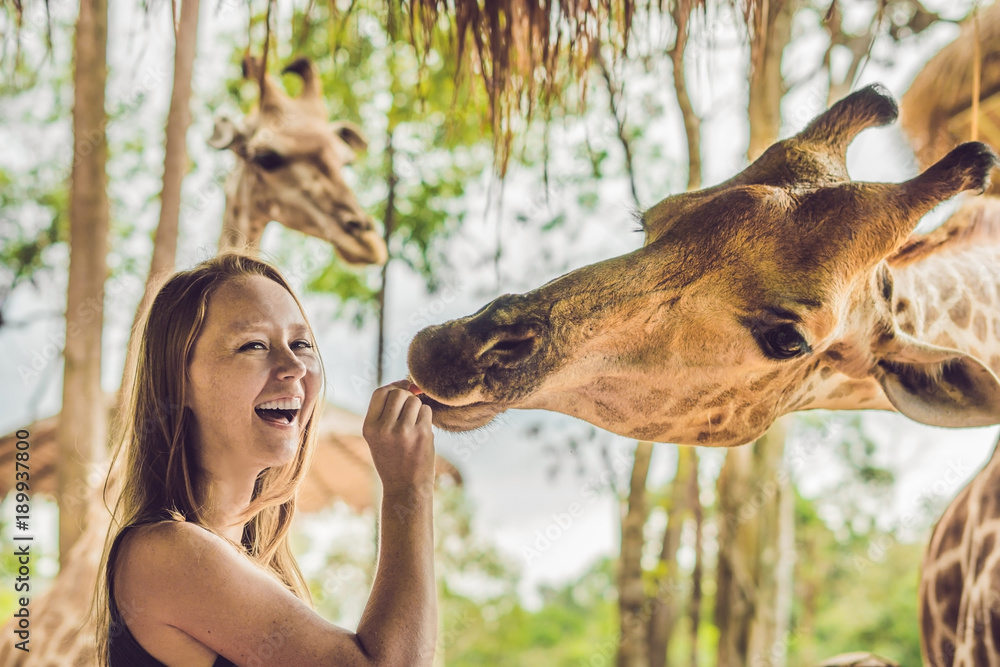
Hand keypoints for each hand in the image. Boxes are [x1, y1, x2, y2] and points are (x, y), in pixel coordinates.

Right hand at [362, 380, 434, 495]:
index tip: (403, 387)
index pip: (380, 393)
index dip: (393, 386)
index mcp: (369, 427)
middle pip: (399, 393)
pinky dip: (426, 418)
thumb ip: (385, 412)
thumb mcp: (378, 437)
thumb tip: (406, 383)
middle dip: (407, 397)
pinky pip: (426, 411)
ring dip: (418, 409)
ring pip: (414, 401)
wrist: (405, 487)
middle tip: (410, 411)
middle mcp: (383, 428)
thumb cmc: (393, 459)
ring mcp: (403, 431)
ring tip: (414, 425)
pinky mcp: (421, 434)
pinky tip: (422, 432)